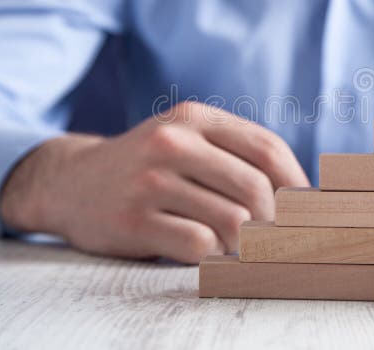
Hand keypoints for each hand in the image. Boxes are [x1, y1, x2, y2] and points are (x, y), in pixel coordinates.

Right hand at [0, 101, 308, 262]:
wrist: (70, 182)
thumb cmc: (146, 166)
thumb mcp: (184, 138)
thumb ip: (233, 153)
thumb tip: (299, 195)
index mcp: (194, 118)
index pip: (267, 148)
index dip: (295, 183)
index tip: (303, 209)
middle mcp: (172, 142)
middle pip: (255, 188)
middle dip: (273, 221)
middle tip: (271, 236)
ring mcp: (150, 181)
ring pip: (231, 221)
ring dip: (243, 242)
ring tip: (235, 245)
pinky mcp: (133, 220)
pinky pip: (198, 246)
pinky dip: (211, 256)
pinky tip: (202, 251)